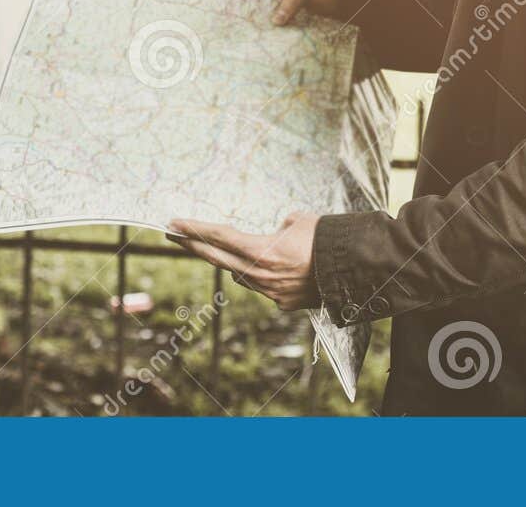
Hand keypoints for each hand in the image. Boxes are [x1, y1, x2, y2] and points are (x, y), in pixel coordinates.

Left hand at [167, 212, 319, 310]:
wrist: (352, 270)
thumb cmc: (326, 238)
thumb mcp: (298, 221)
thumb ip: (279, 228)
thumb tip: (277, 233)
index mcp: (260, 251)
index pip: (219, 237)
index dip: (195, 229)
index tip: (174, 223)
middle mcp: (259, 274)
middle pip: (217, 258)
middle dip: (193, 245)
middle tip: (173, 234)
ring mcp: (270, 292)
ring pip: (240, 275)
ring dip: (229, 262)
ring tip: (215, 249)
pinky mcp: (283, 303)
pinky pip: (264, 287)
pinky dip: (261, 276)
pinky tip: (266, 269)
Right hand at [200, 0, 339, 24]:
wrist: (342, 0)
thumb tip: (277, 21)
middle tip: (194, 3)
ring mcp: (270, 5)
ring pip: (245, 10)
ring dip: (230, 17)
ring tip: (209, 27)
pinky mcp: (277, 20)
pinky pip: (258, 25)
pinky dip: (248, 31)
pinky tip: (238, 42)